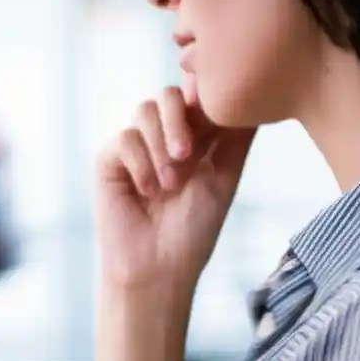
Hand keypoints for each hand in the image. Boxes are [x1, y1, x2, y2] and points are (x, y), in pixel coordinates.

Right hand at [95, 75, 256, 292]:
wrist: (158, 267)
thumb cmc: (194, 230)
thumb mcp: (225, 176)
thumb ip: (234, 135)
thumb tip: (251, 95)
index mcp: (193, 138)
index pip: (197, 97)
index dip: (205, 95)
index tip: (216, 112)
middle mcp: (162, 138)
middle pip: (169, 94)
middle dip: (180, 118)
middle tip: (188, 155)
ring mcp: (134, 147)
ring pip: (145, 110)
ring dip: (160, 145)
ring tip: (170, 184)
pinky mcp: (109, 160)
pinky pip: (125, 139)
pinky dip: (141, 164)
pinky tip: (148, 192)